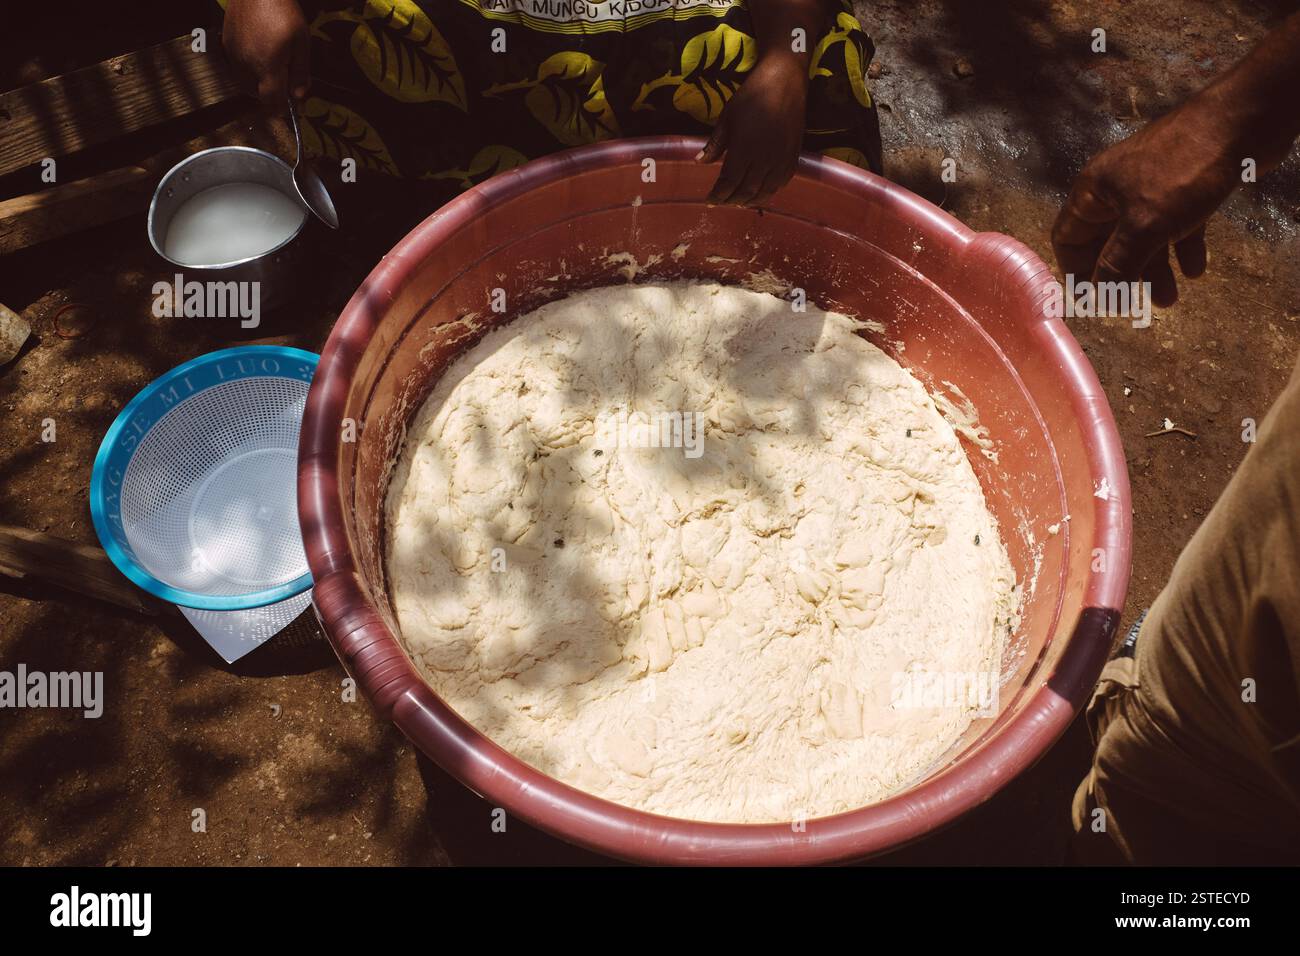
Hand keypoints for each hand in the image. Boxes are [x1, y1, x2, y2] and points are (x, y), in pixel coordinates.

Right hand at [222, 0, 311, 104]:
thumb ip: (300, 73)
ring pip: (247, 81)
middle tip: (287, 77)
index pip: (272, 102)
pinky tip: (260, 52)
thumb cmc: (282, 12)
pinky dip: (250, 67)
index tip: (289, 106)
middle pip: (258, 94)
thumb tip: (298, 96)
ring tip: (273, 60)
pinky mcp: (226, 45)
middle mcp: (246, 65)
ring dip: (260, 80)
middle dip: (273, 92)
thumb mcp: (301, 43)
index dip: (282, 109)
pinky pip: (238, 66)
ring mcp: (234, 55)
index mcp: (267, 68)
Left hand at [699, 54, 807, 205]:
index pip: (729, 183)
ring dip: (750, 200)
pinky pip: (781, 183)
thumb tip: (699, 162)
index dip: (718, 194)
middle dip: (731, 200)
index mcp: (744, 151)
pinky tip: (760, 192)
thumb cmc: (752, 96)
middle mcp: (764, 160)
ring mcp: (781, 160)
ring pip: (765, 191)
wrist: (784, 81)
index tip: (709, 199)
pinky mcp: (793, 157)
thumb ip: (715, 144)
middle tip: (721, 201)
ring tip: (739, 201)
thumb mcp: (727, 117)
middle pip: (746, 191)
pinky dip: (769, 192)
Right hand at [1052, 97, 1243, 306]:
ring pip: (1143, 237)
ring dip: (1154, 270)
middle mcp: (1116, 189)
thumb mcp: (1144, 226)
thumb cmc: (1182, 172)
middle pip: (1107, 243)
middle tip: (1134, 307)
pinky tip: (1195, 269)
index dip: (1076, 271)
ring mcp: (1151, 186)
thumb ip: (1118, 264)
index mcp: (1094, 192)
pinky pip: (1174, 225)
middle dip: (1122, 276)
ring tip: (1170, 299)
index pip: (1068, 238)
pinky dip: (1181, 248)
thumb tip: (1100, 295)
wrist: (1242, 122)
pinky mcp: (1184, 185)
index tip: (1094, 301)